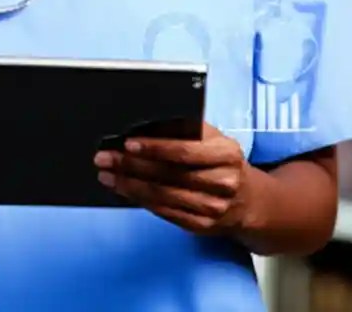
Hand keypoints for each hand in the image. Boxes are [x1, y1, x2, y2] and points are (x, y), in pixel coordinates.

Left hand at [94, 123, 256, 236]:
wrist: (248, 200)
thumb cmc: (219, 161)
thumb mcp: (211, 139)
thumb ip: (184, 130)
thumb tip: (143, 126)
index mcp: (227, 154)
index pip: (184, 151)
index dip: (154, 147)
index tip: (127, 143)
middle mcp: (224, 182)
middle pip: (168, 174)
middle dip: (130, 165)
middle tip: (104, 158)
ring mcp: (214, 207)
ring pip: (161, 195)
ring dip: (128, 184)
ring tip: (106, 174)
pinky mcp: (203, 226)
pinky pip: (164, 212)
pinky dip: (139, 199)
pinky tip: (123, 189)